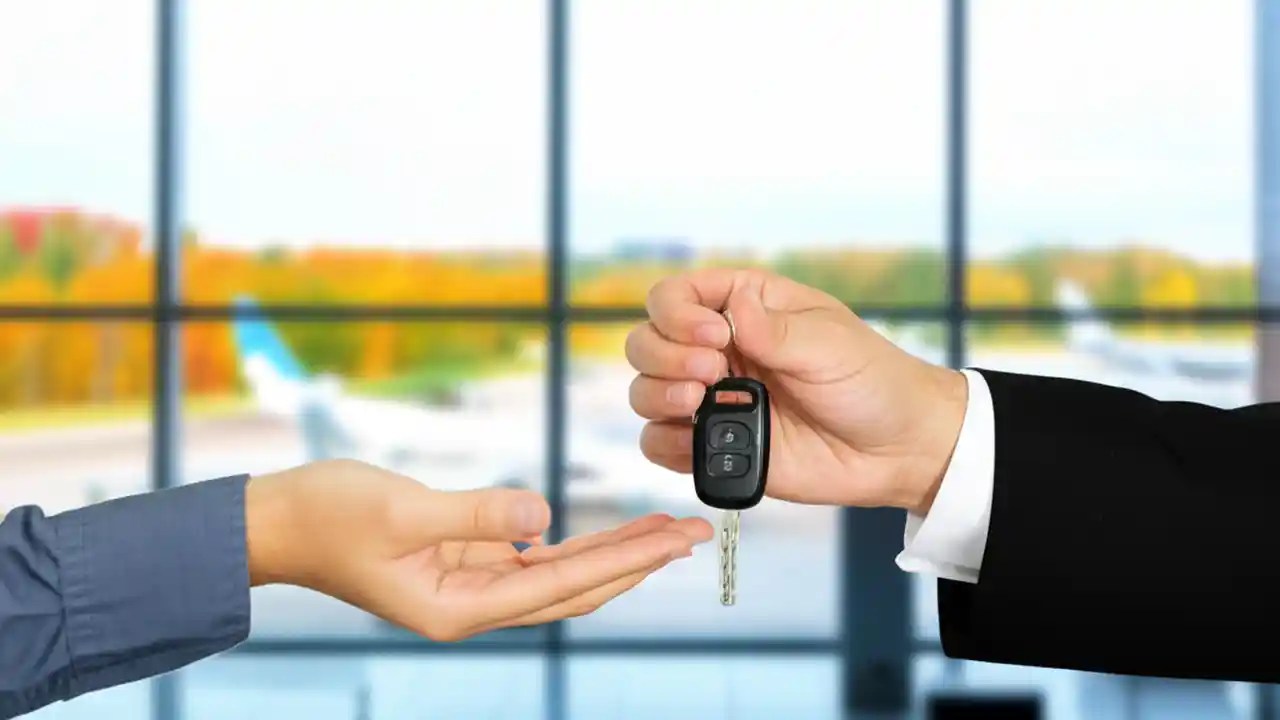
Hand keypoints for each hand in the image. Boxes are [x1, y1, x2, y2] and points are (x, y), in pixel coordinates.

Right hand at [245, 459, 712, 640]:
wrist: (276, 524)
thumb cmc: (325, 517)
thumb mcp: (400, 509)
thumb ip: (475, 512)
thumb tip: (544, 515)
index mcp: (457, 609)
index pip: (562, 585)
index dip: (624, 561)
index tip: (674, 539)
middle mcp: (470, 607)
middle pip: (574, 589)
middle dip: (635, 561)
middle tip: (692, 534)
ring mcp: (467, 587)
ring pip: (559, 576)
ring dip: (611, 553)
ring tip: (664, 532)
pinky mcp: (461, 563)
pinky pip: (532, 559)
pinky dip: (573, 545)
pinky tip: (605, 533)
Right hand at [626, 269, 967, 514]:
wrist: (896, 449)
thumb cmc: (872, 382)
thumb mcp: (829, 344)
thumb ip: (775, 330)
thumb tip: (730, 312)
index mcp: (744, 308)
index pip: (674, 295)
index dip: (677, 313)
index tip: (715, 337)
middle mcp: (718, 351)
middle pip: (646, 341)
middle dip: (665, 356)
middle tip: (711, 373)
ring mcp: (713, 399)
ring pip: (644, 391)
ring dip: (658, 396)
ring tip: (700, 404)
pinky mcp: (714, 446)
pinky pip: (660, 444)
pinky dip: (666, 443)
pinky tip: (699, 441)